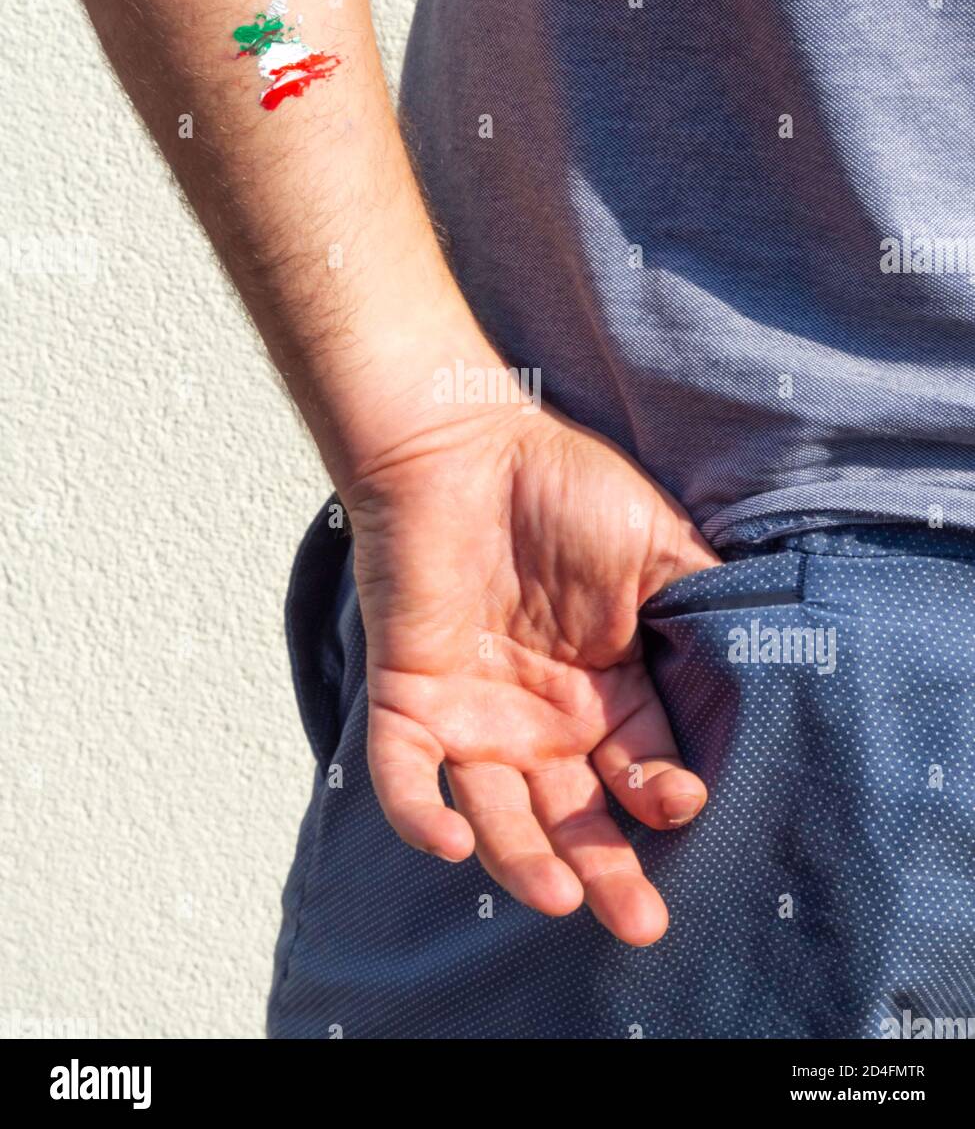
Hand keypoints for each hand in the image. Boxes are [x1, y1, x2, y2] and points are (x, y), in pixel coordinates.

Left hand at [343, 399, 720, 945]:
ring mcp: (474, 714)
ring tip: (559, 897)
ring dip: (523, 861)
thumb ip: (704, 606)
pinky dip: (422, 814)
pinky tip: (452, 845)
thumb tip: (771, 656)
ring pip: (497, 814)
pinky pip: (405, 775)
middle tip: (639, 924)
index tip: (682, 803)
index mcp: (605, 690)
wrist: (462, 443)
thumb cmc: (562, 485)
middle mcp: (542, 719)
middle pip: (576, 816)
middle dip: (607, 869)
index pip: (640, 769)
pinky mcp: (407, 698)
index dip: (662, 794)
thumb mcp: (658, 545)